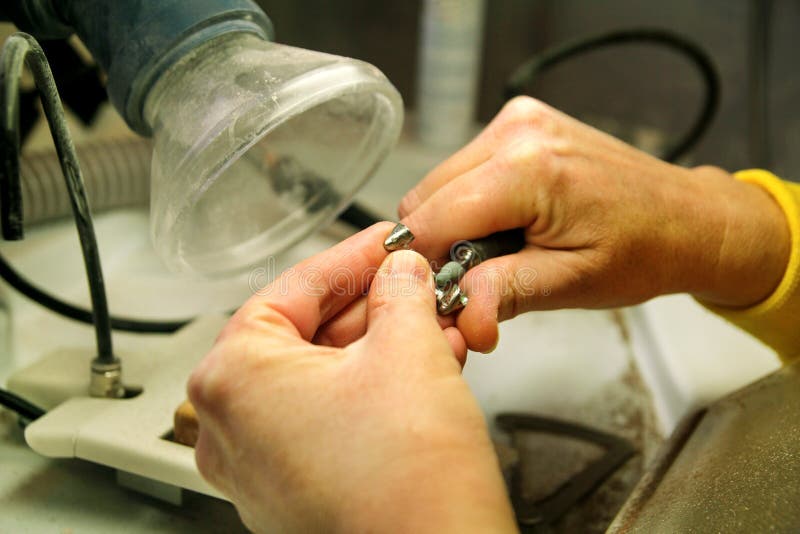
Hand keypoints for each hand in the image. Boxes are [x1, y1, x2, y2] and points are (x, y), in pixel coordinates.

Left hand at [187, 225, 515, 532]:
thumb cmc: (405, 483)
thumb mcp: (408, 349)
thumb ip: (400, 292)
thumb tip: (399, 270)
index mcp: (233, 378)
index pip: (293, 287)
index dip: (352, 256)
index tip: (385, 243)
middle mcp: (232, 426)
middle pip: (307, 333)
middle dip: (376, 306)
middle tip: (416, 282)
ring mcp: (261, 464)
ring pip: (324, 377)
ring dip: (383, 346)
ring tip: (435, 325)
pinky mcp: (295, 490)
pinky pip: (329, 416)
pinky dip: (373, 387)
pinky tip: (422, 368)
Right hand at [399, 96, 789, 351]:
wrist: (689, 218)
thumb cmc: (644, 251)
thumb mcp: (572, 284)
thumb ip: (504, 294)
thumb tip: (459, 318)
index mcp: (528, 170)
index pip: (432, 219)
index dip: (428, 264)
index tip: (444, 294)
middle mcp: (516, 131)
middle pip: (426, 197)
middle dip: (441, 244)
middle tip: (482, 276)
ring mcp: (518, 120)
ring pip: (440, 183)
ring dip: (456, 222)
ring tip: (505, 248)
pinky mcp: (521, 122)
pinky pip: (465, 168)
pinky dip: (473, 202)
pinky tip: (512, 222)